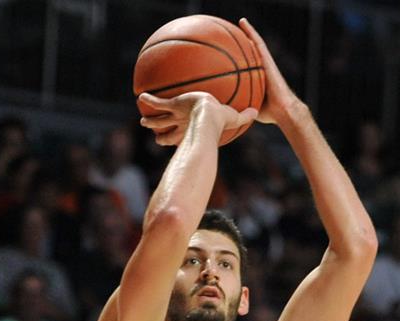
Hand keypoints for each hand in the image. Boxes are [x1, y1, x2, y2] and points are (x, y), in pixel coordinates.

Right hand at [137, 91, 256, 146]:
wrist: (208, 115)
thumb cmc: (221, 119)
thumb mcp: (234, 117)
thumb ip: (244, 115)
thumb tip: (258, 112)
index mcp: (192, 131)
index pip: (184, 139)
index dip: (180, 143)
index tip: (176, 145)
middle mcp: (181, 127)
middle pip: (167, 135)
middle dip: (161, 136)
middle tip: (157, 138)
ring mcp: (175, 117)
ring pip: (158, 121)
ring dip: (151, 122)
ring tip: (143, 121)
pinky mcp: (172, 106)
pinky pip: (158, 103)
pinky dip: (150, 100)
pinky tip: (142, 95)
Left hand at [236, 18, 300, 124]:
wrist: (284, 110)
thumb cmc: (270, 112)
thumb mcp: (251, 107)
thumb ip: (241, 105)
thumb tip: (227, 110)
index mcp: (259, 77)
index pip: (250, 65)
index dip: (242, 58)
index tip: (233, 53)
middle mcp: (263, 68)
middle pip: (253, 52)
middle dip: (245, 42)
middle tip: (235, 33)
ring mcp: (267, 63)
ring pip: (256, 44)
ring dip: (249, 32)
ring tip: (241, 22)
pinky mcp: (268, 60)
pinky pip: (258, 43)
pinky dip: (251, 32)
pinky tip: (243, 23)